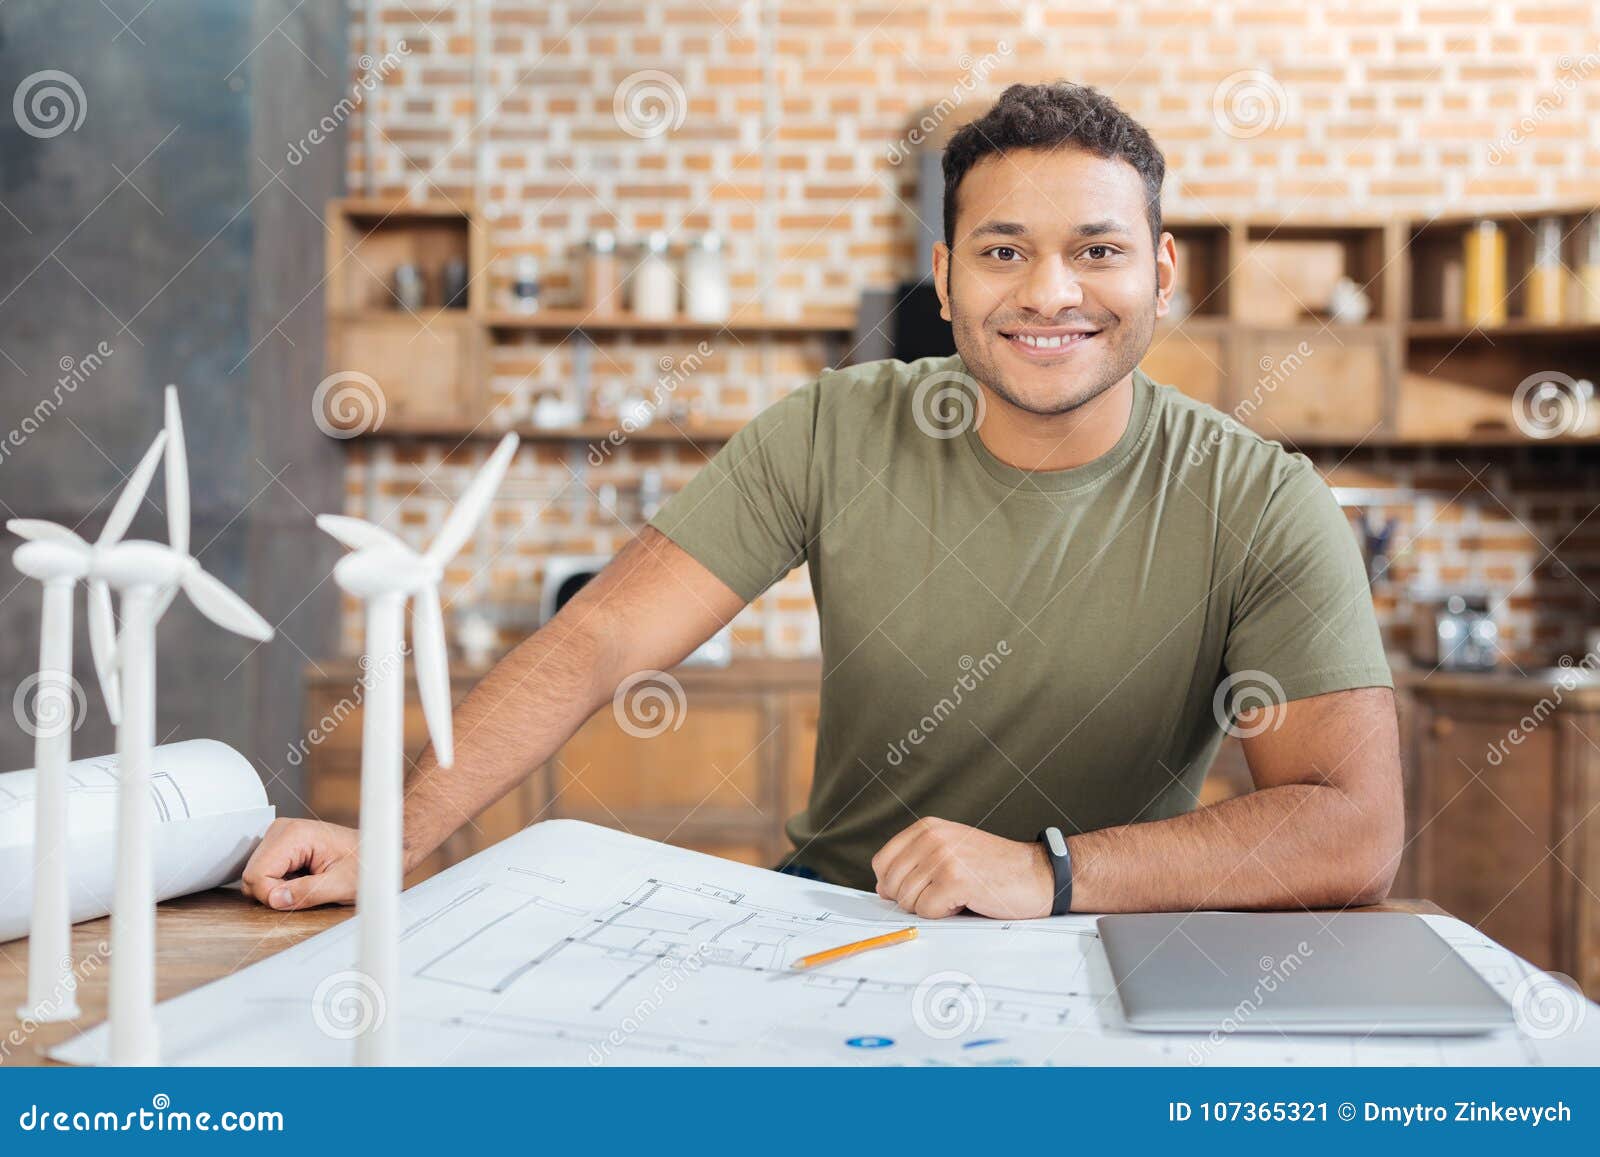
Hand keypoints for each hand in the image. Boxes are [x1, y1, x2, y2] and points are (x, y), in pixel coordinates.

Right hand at [241, 818, 360, 909]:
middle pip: (252, 875)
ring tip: (307, 881)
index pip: (257, 875)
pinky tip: (302, 877)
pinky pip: (264, 873)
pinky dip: (280, 882)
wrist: (375, 854)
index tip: (297, 897)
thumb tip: (276, 899)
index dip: (273, 896)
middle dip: (275, 892)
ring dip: (278, 888)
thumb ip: (308, 893)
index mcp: (294, 834)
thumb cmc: (365, 865)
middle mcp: (281, 829)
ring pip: (255, 876)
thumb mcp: (342, 884)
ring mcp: (278, 836)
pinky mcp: (279, 845)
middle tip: (306, 889)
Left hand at [869, 817, 1053, 919]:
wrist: (1038, 874)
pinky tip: (967, 900)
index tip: (920, 888)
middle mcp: (931, 837)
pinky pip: (927, 911)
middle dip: (914, 899)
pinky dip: (946, 914)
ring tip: (960, 893)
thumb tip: (882, 888)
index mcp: (927, 827)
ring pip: (907, 901)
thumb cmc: (996, 868)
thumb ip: (915, 863)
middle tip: (945, 892)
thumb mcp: (950, 851)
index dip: (894, 885)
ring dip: (933, 907)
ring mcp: (942, 857)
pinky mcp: (954, 880)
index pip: (882, 863)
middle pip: (891, 885)